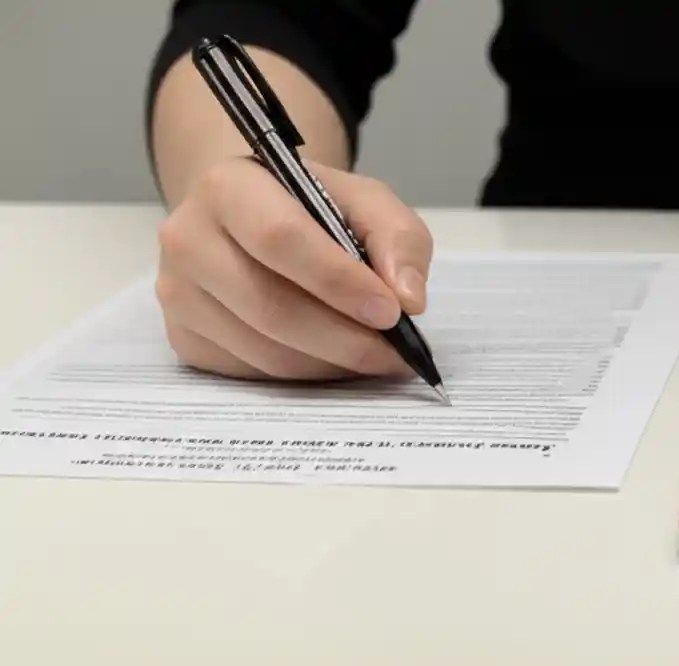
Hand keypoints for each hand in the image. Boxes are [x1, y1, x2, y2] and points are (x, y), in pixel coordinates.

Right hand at [155, 157, 431, 379]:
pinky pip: (251, 371)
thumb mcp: (365, 201)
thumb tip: (409, 299)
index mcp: (229, 186)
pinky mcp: (183, 337)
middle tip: (395, 352)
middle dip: (344, 338)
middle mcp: (188, 238)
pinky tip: (333, 357)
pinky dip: (304, 373)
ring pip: (263, 349)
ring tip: (375, 356)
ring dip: (330, 363)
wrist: (251, 220)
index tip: (391, 312)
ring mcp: (176, 293)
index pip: (280, 238)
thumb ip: (398, 239)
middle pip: (269, 305)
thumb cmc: (311, 208)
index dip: (339, 281)